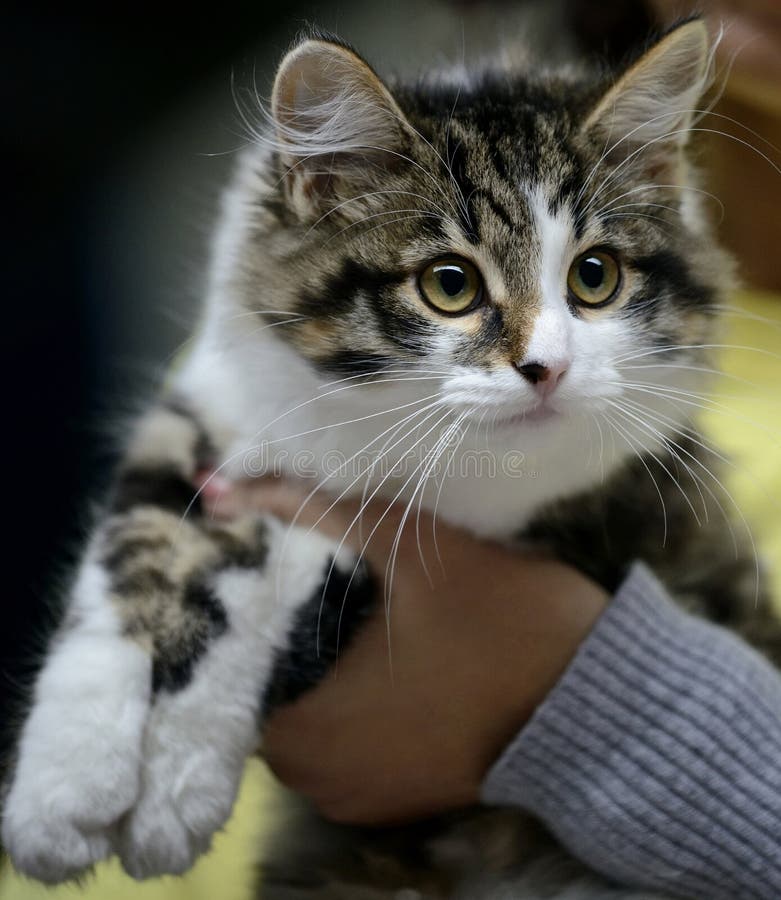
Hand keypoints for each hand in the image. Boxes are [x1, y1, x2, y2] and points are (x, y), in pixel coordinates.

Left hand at [207, 478, 606, 824]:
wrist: (597, 694)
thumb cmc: (501, 621)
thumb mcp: (406, 548)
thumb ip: (315, 508)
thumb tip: (219, 484)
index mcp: (307, 729)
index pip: (233, 674)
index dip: (246, 623)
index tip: (268, 581)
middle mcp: (321, 782)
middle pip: (267, 700)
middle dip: (281, 648)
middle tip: (307, 591)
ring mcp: (363, 801)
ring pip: (305, 729)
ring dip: (314, 682)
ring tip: (338, 621)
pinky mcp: (400, 802)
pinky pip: (346, 754)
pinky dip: (348, 714)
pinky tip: (376, 665)